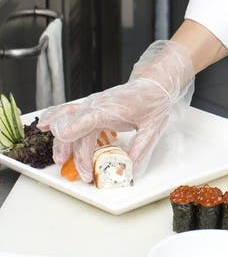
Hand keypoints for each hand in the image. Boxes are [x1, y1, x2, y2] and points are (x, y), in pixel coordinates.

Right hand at [38, 40, 194, 181]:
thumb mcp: (152, 128)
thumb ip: (140, 149)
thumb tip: (128, 168)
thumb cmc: (153, 102)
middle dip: (71, 149)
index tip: (63, 136)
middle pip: (74, 125)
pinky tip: (45, 126)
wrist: (153, 84)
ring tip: (60, 159)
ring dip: (61, 140)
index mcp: (112, 108)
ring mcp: (92, 105)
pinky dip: (55, 119)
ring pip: (68, 120)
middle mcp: (98, 105)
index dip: (75, 127)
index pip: (89, 118)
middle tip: (81, 172)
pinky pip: (70, 114)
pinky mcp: (92, 107)